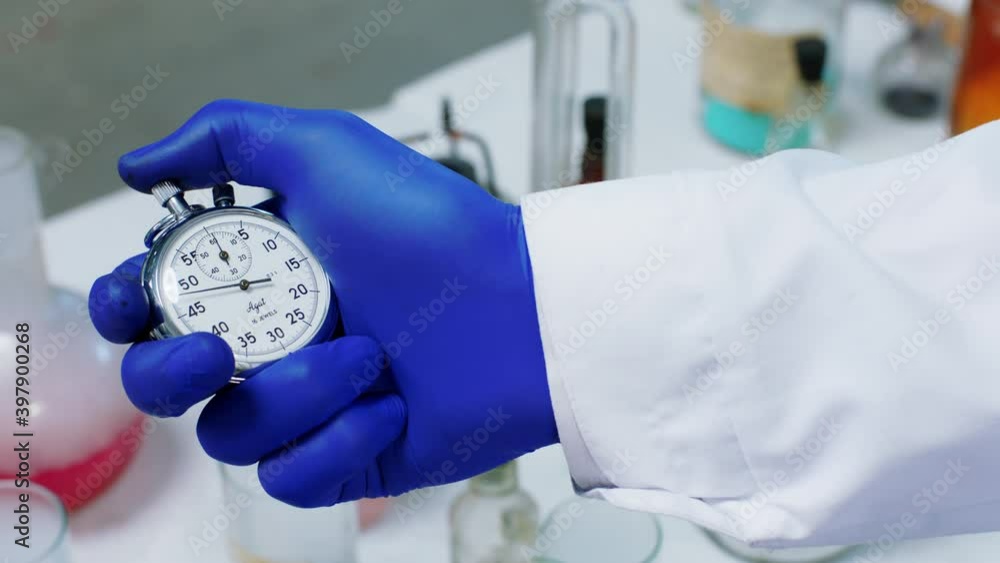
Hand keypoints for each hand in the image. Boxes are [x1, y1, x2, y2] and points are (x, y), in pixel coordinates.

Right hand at [89, 99, 556, 506]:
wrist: (520, 305)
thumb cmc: (431, 229)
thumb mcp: (326, 153)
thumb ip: (227, 139)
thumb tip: (140, 166)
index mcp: (258, 278)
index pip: (152, 304)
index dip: (126, 308)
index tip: (141, 298)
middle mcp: (274, 342)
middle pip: (166, 385)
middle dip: (172, 373)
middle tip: (217, 350)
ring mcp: (310, 405)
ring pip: (233, 436)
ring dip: (296, 395)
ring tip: (370, 356)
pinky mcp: (348, 458)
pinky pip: (295, 480)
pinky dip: (339, 445)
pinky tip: (390, 406)